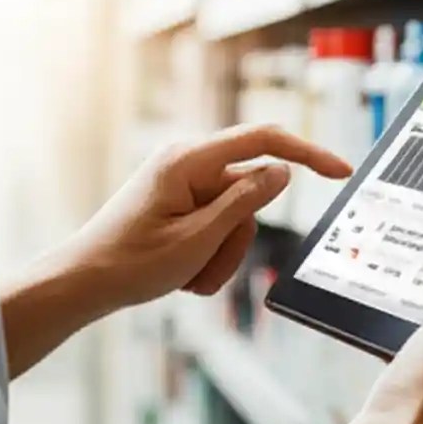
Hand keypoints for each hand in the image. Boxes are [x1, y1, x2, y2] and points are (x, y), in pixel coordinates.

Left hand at [56, 124, 350, 308]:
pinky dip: (207, 257)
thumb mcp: (197, 239)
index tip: (340, 171)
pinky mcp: (180, 202)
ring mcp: (183, 182)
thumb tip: (282, 171)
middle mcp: (187, 163)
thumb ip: (244, 202)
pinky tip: (179, 273)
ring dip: (220, 256)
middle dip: (236, 242)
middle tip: (200, 270)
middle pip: (249, 196)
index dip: (307, 153)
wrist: (82, 282)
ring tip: (185, 276)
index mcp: (188, 160)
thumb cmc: (129, 262)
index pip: (263, 141)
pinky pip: (216, 227)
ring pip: (236, 219)